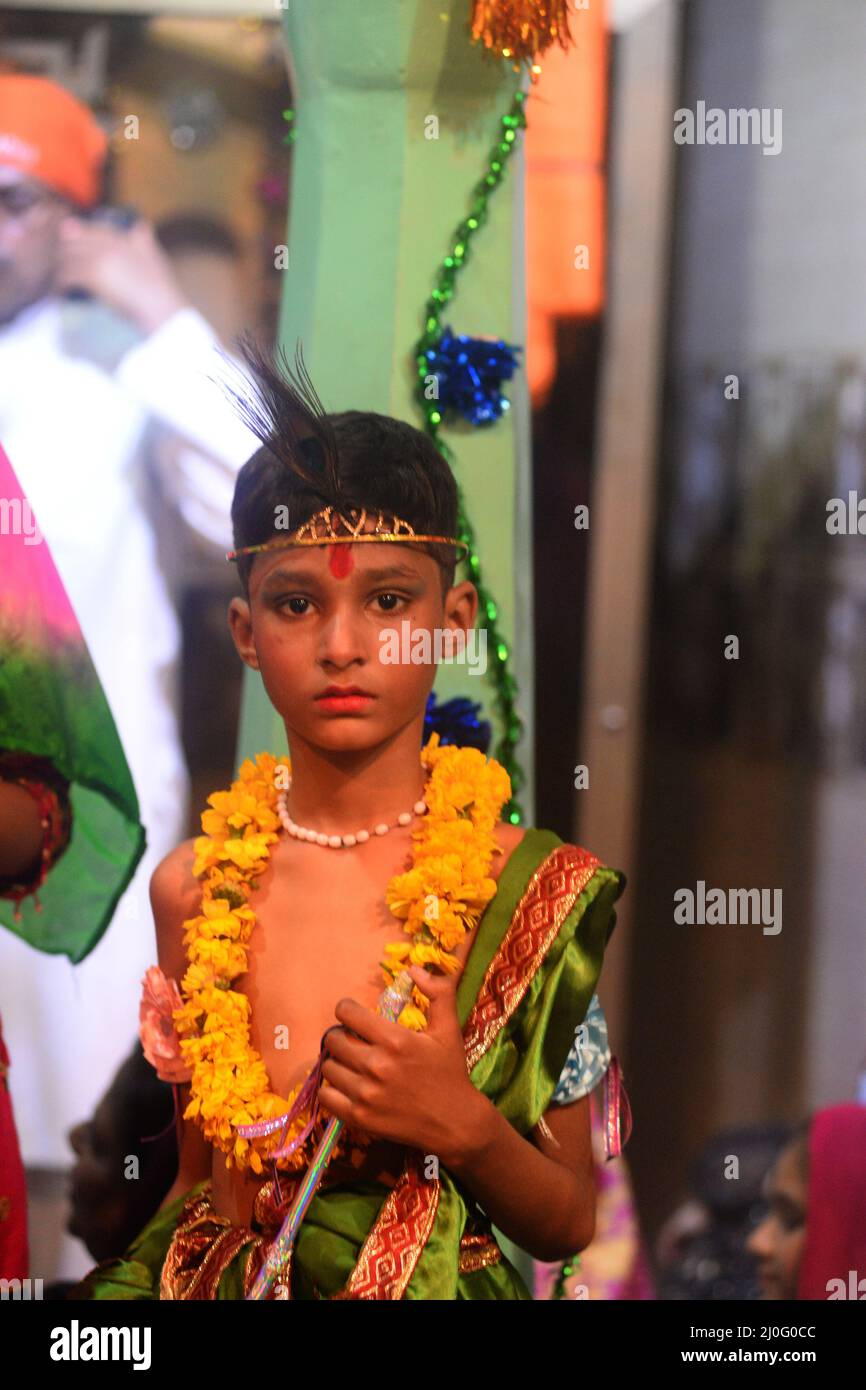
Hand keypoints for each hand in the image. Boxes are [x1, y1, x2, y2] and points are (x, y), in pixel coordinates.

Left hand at [55, 215, 189, 332]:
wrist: (160, 305)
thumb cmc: (159, 286)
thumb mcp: (154, 255)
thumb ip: (144, 238)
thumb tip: (142, 223)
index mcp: (122, 239)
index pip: (94, 230)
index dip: (78, 231)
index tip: (65, 233)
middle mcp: (109, 246)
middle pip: (76, 240)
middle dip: (64, 249)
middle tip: (55, 260)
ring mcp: (100, 259)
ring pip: (69, 257)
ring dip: (61, 266)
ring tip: (56, 276)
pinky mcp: (94, 276)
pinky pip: (69, 275)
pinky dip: (62, 283)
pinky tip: (61, 290)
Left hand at [318, 964, 488, 1169]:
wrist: (454, 1122)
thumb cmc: (450, 1072)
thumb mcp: (449, 1028)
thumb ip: (438, 992)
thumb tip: (414, 968)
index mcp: (396, 1040)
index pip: (347, 1013)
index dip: (347, 1010)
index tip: (354, 1017)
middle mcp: (377, 1065)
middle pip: (333, 1039)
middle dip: (341, 1036)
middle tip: (354, 1041)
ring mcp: (366, 1094)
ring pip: (328, 1067)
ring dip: (337, 1062)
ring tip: (352, 1064)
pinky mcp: (359, 1117)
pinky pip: (325, 1097)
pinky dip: (332, 1089)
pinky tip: (347, 1085)